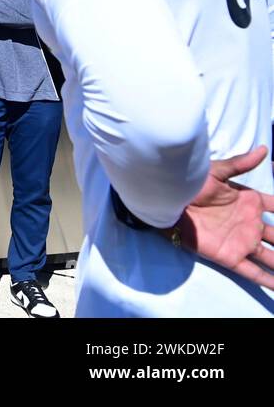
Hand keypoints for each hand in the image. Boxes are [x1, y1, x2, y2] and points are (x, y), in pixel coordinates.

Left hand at [176, 146, 273, 288]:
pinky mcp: (230, 256)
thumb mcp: (217, 171)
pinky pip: (253, 271)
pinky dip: (267, 280)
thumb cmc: (190, 183)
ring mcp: (242, 241)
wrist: (167, 201)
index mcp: (249, 202)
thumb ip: (241, 164)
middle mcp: (250, 223)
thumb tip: (263, 149)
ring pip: (272, 256)